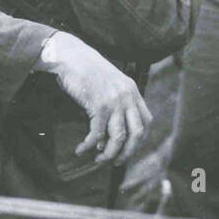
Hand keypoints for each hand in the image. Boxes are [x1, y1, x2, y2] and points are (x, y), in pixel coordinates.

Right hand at [37, 31, 151, 163]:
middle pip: (137, 134)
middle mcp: (127, 96)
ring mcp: (114, 101)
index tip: (127, 149)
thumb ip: (115, 105)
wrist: (71, 56)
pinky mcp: (99, 105)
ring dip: (109, 153)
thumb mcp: (110, 84)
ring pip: (119, 137)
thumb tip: (107, 139)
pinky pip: (98, 133)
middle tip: (115, 162)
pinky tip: (82, 149)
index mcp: (133, 91)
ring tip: (98, 159)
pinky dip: (90, 145)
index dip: (139, 140)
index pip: (146, 121)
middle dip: (127, 152)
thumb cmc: (86, 71)